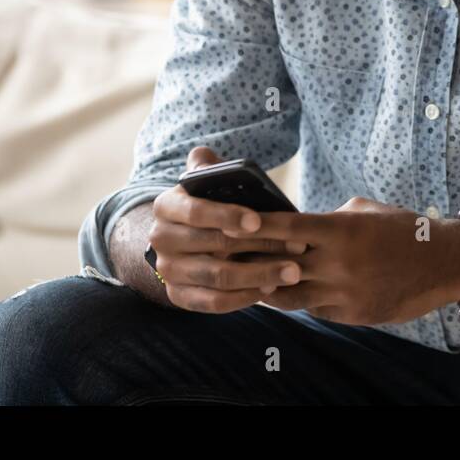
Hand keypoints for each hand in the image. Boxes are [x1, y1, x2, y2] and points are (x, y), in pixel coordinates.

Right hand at [147, 146, 307, 313]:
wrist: (184, 238)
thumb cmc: (208, 204)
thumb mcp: (205, 182)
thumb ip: (207, 167)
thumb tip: (205, 157)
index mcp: (166, 206)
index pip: (196, 211)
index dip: (227, 215)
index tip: (258, 221)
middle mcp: (161, 240)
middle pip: (216, 246)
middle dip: (261, 246)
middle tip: (298, 246)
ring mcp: (168, 271)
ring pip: (219, 277)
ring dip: (260, 275)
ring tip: (292, 271)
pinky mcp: (177, 296)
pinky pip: (213, 303)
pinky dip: (244, 297)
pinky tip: (271, 288)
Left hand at [235, 196, 459, 325]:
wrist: (443, 262)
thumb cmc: (403, 228)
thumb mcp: (364, 210)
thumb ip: (329, 218)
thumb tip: (299, 226)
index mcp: (338, 230)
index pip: (283, 228)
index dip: (252, 227)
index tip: (225, 223)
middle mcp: (337, 264)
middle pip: (278, 266)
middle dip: (250, 261)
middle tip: (223, 257)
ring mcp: (343, 293)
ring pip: (289, 296)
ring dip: (268, 289)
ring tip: (247, 283)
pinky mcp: (352, 314)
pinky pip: (315, 309)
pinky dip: (301, 301)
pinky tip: (290, 294)